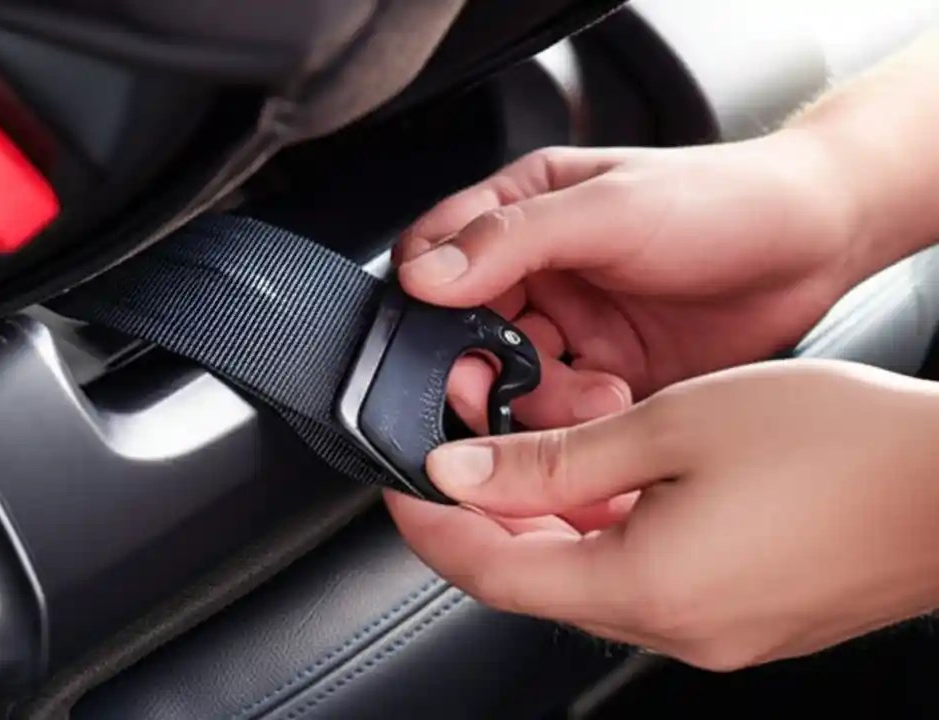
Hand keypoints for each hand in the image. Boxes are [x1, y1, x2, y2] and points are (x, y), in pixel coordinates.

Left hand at [385, 360, 938, 669]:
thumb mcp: (675, 426)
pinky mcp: (743, 620)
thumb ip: (556, 459)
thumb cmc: (843, 446)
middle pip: (534, 580)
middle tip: (455, 455)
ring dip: (545, 524)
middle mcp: (673, 629)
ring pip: (588, 579)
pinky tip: (609, 483)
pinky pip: (643, 581)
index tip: (396, 484)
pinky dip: (606, 535)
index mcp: (644, 587)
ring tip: (527, 455)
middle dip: (483, 520)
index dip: (429, 526)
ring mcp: (713, 633)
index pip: (489, 570)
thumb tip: (463, 472)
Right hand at [395, 130, 865, 428]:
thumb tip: (424, 274)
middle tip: (508, 390)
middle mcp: (536, 273)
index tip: (446, 346)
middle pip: (465, 338)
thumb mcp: (610, 209)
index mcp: (520, 213)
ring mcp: (571, 328)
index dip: (425, 310)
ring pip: (513, 385)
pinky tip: (616, 408)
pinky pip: (564, 414)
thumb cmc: (722, 199)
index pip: (433, 262)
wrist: (819, 241)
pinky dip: (580, 424)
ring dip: (544, 403)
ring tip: (599, 394)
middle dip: (485, 374)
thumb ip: (511, 239)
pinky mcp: (605, 374)